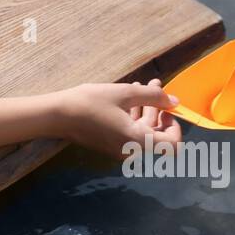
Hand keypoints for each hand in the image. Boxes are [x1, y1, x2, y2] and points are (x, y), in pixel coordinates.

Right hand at [62, 79, 182, 157]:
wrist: (58, 115)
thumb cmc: (91, 102)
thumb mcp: (125, 93)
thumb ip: (153, 96)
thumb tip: (175, 101)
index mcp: (137, 141)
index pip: (172, 145)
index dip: (175, 126)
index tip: (167, 107)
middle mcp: (131, 150)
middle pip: (157, 136)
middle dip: (159, 110)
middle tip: (156, 86)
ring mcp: (120, 149)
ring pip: (143, 132)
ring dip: (146, 109)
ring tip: (143, 84)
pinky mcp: (110, 145)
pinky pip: (130, 133)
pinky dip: (133, 116)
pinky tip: (129, 96)